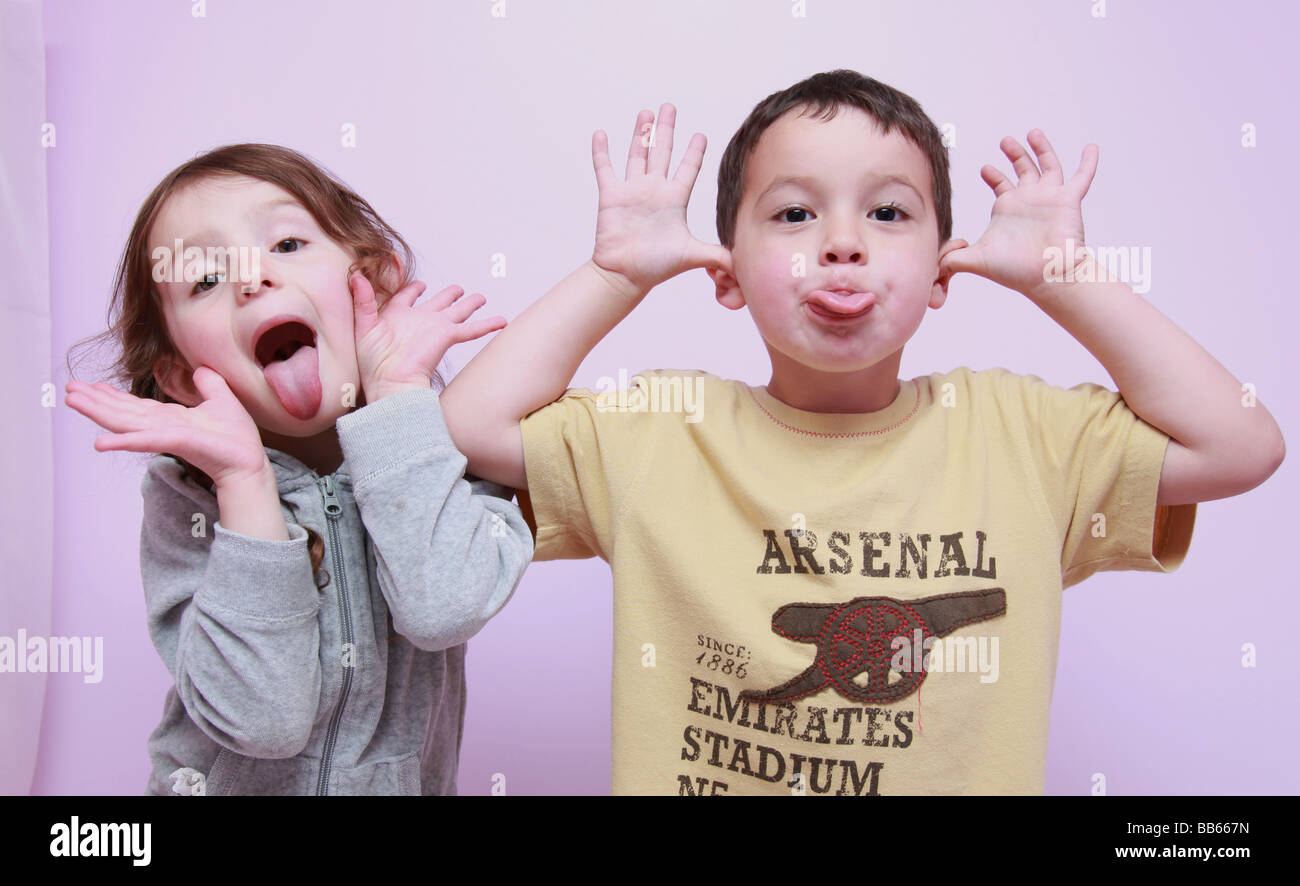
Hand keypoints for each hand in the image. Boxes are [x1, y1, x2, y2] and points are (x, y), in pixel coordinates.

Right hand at [65, 368, 269, 488]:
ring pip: (124, 422)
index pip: (135, 406)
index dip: (113, 397)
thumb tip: (200, 369)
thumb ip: (208, 384)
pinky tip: (99, 443)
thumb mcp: (221, 400)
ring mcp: (165, 436)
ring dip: (98, 412)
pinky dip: (123, 442)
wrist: (249, 461)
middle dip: (95, 401)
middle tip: (69, 390)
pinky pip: (145, 441)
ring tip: (72, 400)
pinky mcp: (175, 443)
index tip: (93, 386)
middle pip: (122, 412)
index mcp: (170, 418)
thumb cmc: (235, 437)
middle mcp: (161, 427)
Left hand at [350, 272, 505, 400]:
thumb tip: (356, 276)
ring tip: (480, 297)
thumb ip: (362, 300)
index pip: (406, 296)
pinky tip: (501, 320)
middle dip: (449, 294)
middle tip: (458, 288)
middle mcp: (418, 320)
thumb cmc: (372, 363)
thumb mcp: (363, 326)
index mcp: (396, 316)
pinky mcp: (446, 336)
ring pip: (457, 311)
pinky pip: (471, 329)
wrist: (390, 382)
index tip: (419, 283)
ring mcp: (435, 328)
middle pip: (438, 302)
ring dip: (469, 304)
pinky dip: (487, 325)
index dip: (412, 288)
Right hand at [590, 103, 730, 297]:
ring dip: (641, 133)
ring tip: (646, 113)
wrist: (625, 275)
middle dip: (667, 129)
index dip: (694, 152)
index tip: (700, 135)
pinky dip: (602, 152)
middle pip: (663, 152)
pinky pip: (605, 169)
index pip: (687, 169)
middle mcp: (654, 191)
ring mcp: (632, 192)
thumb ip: (719, 255)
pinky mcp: (611, 196)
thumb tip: (745, 264)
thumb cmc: (656, 267)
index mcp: (675, 200)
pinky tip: (601, 134)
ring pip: (638, 154)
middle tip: (670, 107)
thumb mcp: (692, 256)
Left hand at [939, 129, 1098, 299]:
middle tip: (1005, 141)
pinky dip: (1089, 162)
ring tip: (1033, 133)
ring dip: (1042, 148)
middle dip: (1015, 153)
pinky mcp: (1069, 200)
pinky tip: (1091, 147)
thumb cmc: (1014, 271)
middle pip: (1023, 169)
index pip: (1000, 184)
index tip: (984, 168)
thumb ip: (950, 260)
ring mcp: (1051, 198)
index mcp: (1008, 208)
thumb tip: (929, 265)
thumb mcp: (974, 260)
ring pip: (1049, 165)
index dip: (993, 174)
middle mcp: (1029, 199)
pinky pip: (1083, 176)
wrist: (1044, 276)